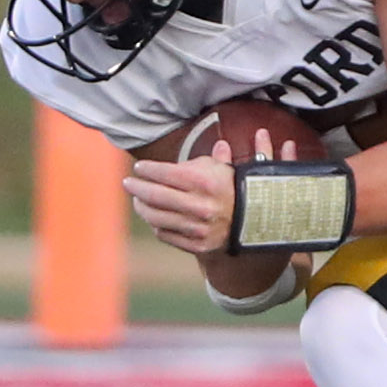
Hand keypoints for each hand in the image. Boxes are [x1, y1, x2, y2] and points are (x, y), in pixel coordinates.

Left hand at [127, 132, 302, 254]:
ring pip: (156, 217)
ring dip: (142, 207)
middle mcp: (199, 205)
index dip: (147, 170)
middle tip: (128, 182)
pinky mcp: (197, 245)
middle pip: (155, 195)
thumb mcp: (224, 168)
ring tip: (137, 200)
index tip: (139, 167)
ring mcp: (197, 227)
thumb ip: (208, 157)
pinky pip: (166, 234)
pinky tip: (153, 216)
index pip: (164, 173)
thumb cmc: (236, 190)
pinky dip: (156, 224)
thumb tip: (214, 140)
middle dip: (137, 187)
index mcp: (204, 182)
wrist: (257, 225)